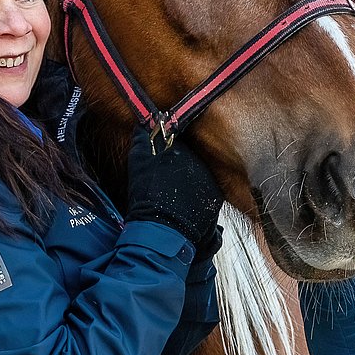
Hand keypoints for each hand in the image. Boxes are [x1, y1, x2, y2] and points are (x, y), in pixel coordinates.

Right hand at [125, 128, 224, 245]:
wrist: (161, 229)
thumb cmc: (147, 197)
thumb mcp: (138, 163)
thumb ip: (141, 140)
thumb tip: (141, 125)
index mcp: (183, 152)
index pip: (176, 145)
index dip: (167, 155)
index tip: (160, 163)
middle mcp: (201, 166)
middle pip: (190, 163)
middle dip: (179, 170)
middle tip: (165, 184)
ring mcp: (210, 185)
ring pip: (199, 180)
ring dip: (189, 186)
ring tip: (173, 200)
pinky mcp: (216, 203)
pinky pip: (206, 198)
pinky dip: (197, 202)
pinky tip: (183, 210)